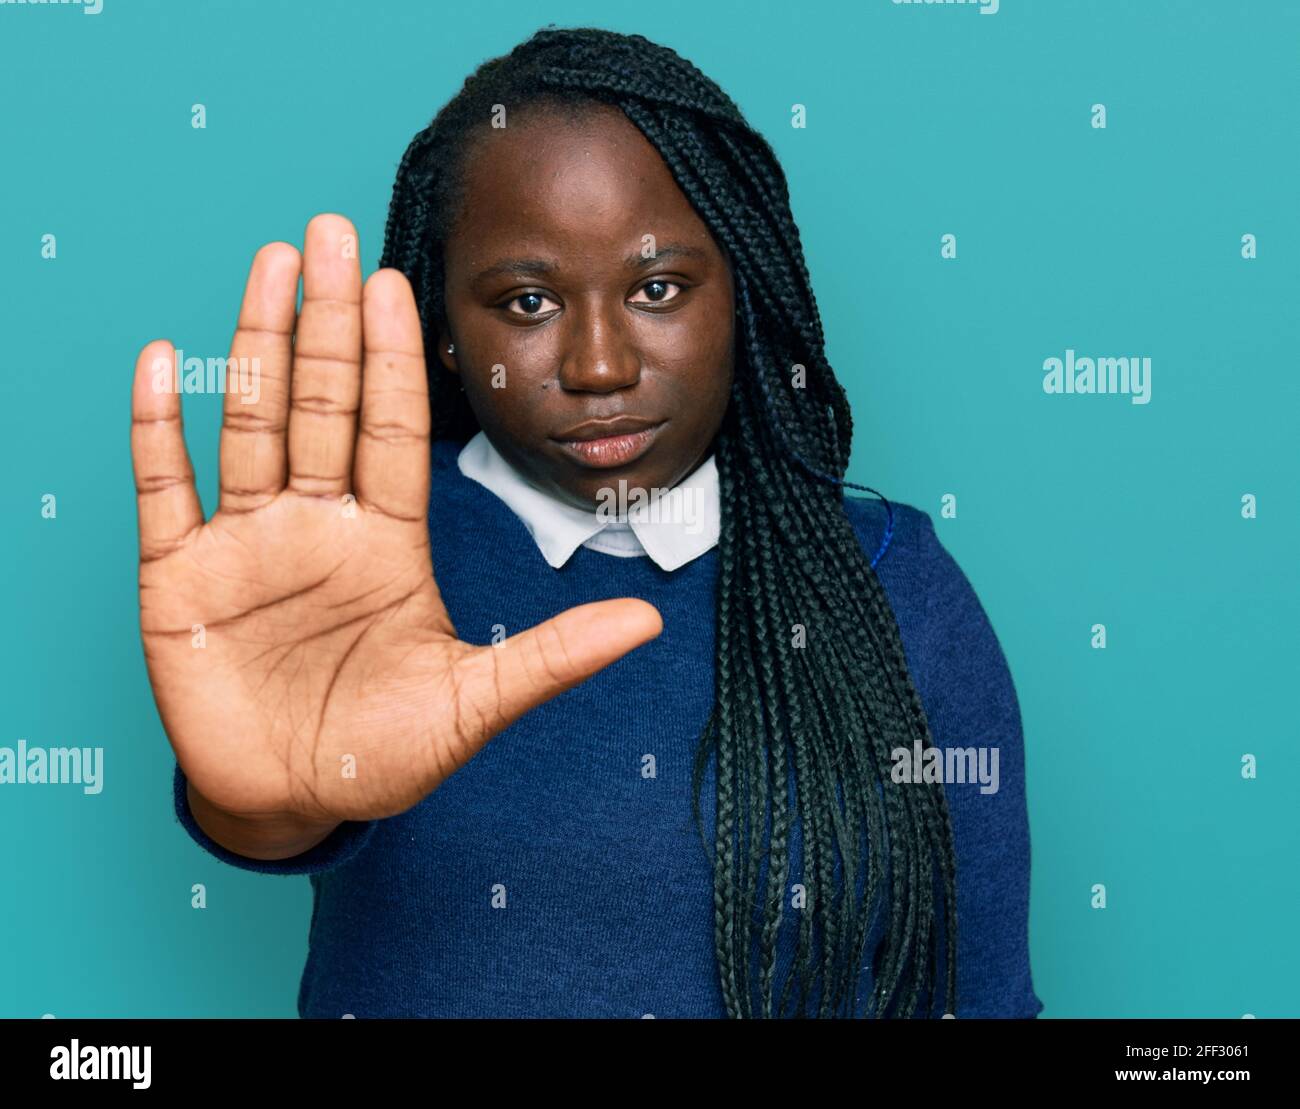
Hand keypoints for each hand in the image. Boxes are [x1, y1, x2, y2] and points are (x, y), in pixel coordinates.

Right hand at [131, 213, 661, 840]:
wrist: (294, 804)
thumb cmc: (382, 753)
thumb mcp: (473, 702)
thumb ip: (553, 655)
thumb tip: (651, 621)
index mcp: (386, 542)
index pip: (390, 430)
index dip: (391, 359)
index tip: (397, 286)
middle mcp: (317, 526)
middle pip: (322, 404)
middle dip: (327, 321)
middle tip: (331, 233)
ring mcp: (247, 544)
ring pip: (250, 424)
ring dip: (256, 346)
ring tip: (269, 266)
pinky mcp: (180, 578)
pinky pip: (164, 489)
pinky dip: (159, 428)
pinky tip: (163, 361)